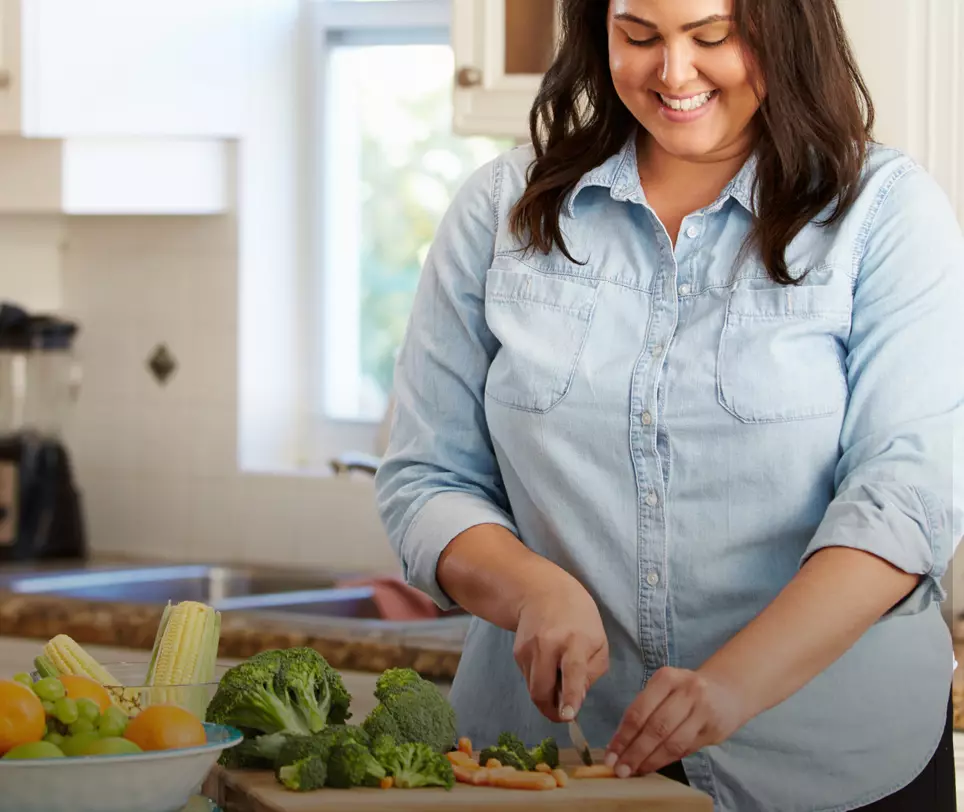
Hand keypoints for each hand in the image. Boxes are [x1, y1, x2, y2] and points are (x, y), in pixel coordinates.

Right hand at [513, 573, 608, 722]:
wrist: (541, 592)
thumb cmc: (578, 617)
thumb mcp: (599, 641)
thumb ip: (593, 672)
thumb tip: (577, 699)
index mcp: (575, 640)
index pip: (572, 671)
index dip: (571, 695)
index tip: (568, 715)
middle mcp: (548, 645)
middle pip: (542, 688)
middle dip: (551, 710)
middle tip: (563, 715)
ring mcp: (529, 649)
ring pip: (534, 688)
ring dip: (546, 694)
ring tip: (558, 679)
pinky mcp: (517, 653)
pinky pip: (529, 678)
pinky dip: (540, 680)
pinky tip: (547, 664)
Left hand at [604, 667, 750, 776]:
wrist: (728, 690)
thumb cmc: (685, 690)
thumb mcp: (665, 688)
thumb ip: (645, 709)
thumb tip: (619, 743)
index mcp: (666, 678)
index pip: (639, 710)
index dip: (623, 736)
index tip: (610, 755)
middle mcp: (686, 691)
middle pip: (655, 728)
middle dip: (635, 752)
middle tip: (619, 769)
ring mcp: (703, 711)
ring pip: (672, 742)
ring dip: (650, 761)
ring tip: (634, 771)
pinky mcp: (714, 730)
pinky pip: (686, 749)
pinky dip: (666, 760)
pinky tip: (653, 766)